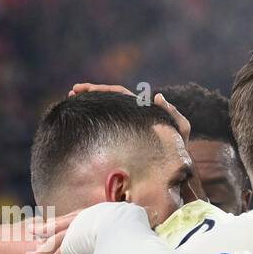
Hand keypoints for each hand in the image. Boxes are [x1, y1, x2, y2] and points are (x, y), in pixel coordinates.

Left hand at [27, 202, 141, 253]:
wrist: (123, 224)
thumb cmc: (136, 223)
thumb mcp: (139, 221)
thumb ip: (141, 224)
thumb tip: (154, 219)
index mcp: (99, 212)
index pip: (81, 216)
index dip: (71, 220)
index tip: (64, 222)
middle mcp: (85, 218)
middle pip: (63, 224)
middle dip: (49, 227)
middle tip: (35, 229)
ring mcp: (76, 231)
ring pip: (55, 241)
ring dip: (42, 248)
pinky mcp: (71, 244)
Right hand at [68, 82, 193, 146]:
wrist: (176, 166)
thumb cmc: (179, 148)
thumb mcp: (181, 128)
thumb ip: (172, 113)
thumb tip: (157, 96)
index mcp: (142, 109)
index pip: (120, 94)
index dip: (103, 89)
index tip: (84, 88)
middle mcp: (133, 114)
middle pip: (108, 98)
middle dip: (90, 92)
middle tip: (72, 92)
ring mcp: (128, 125)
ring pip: (106, 110)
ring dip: (89, 104)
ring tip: (71, 100)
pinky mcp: (124, 138)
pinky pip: (107, 126)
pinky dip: (95, 120)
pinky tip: (80, 122)